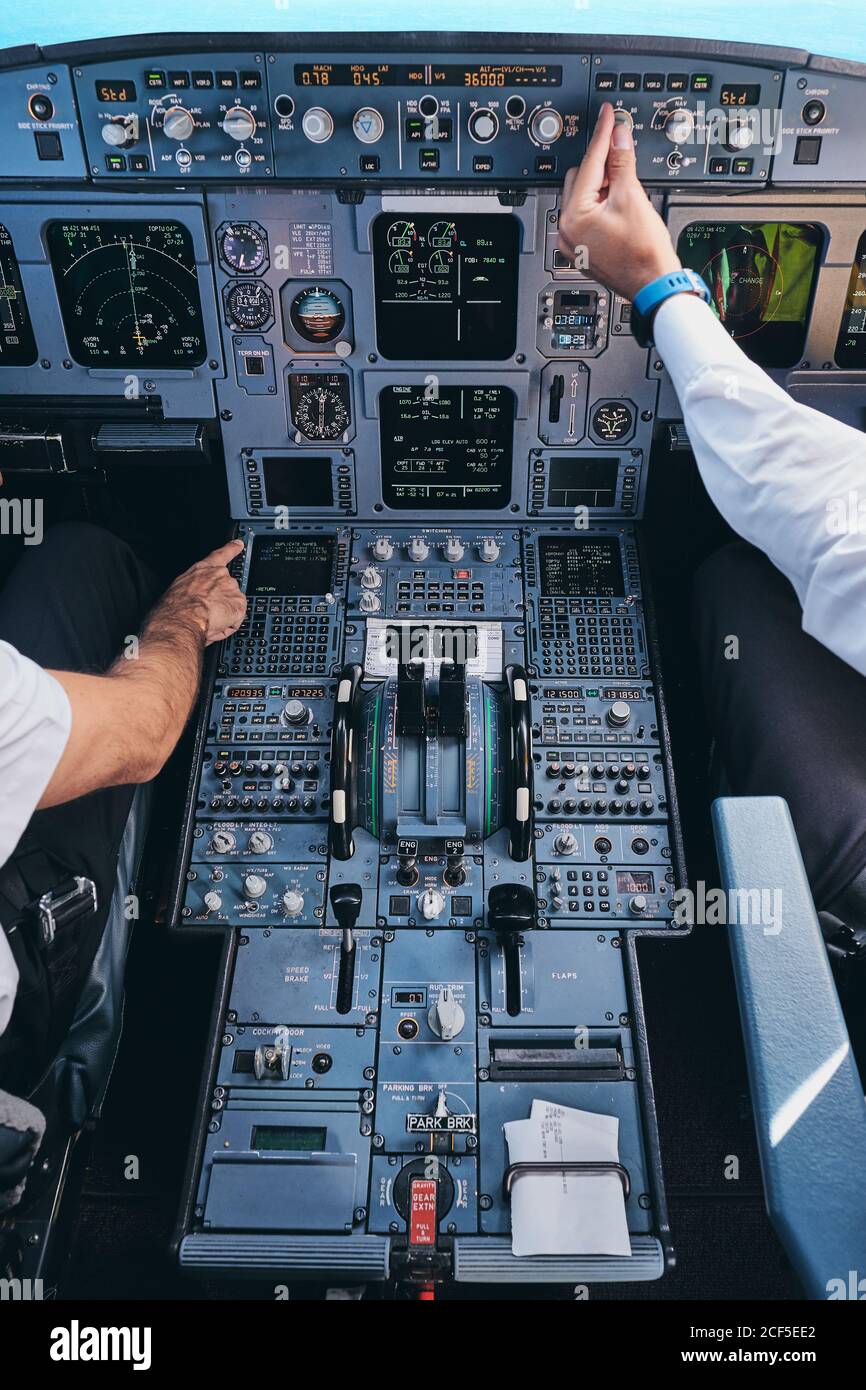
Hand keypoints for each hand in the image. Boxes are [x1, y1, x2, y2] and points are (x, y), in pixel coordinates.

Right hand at [160, 539, 246, 644]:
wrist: (182, 617)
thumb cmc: (174, 607)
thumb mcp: (179, 589)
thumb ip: (193, 587)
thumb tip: (195, 598)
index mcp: (202, 570)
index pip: (220, 555)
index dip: (232, 549)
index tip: (239, 544)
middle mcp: (219, 575)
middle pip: (227, 589)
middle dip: (221, 602)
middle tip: (207, 613)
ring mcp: (231, 589)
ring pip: (232, 605)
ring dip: (224, 614)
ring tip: (207, 620)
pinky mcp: (239, 603)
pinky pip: (236, 619)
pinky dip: (229, 625)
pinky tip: (216, 625)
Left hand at [558, 103, 681, 301]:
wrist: (654, 284)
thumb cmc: (644, 252)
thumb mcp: (633, 197)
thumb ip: (622, 162)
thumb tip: (618, 135)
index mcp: (574, 217)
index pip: (588, 163)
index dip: (602, 135)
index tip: (608, 115)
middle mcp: (566, 230)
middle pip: (580, 178)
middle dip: (602, 166)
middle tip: (624, 162)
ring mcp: (573, 242)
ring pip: (583, 196)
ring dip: (602, 186)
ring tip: (626, 193)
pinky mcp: (583, 248)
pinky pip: (587, 215)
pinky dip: (601, 204)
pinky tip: (620, 206)